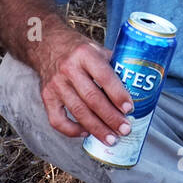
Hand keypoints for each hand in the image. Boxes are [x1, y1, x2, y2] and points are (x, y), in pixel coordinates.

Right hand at [34, 28, 133, 146]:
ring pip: (78, 111)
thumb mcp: (96, 48)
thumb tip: (136, 86)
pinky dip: (72, 130)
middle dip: (111, 117)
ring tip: (111, 138)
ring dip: (97, 128)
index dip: (118, 94)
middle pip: (92, 98)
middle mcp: (69, 69)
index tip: (129, 109)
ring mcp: (56, 84)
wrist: (46, 44)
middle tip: (125, 129)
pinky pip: (57, 120)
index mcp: (85, 54)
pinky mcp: (46, 97)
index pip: (104, 76)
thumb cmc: (77, 49)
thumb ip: (113, 65)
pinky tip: (86, 132)